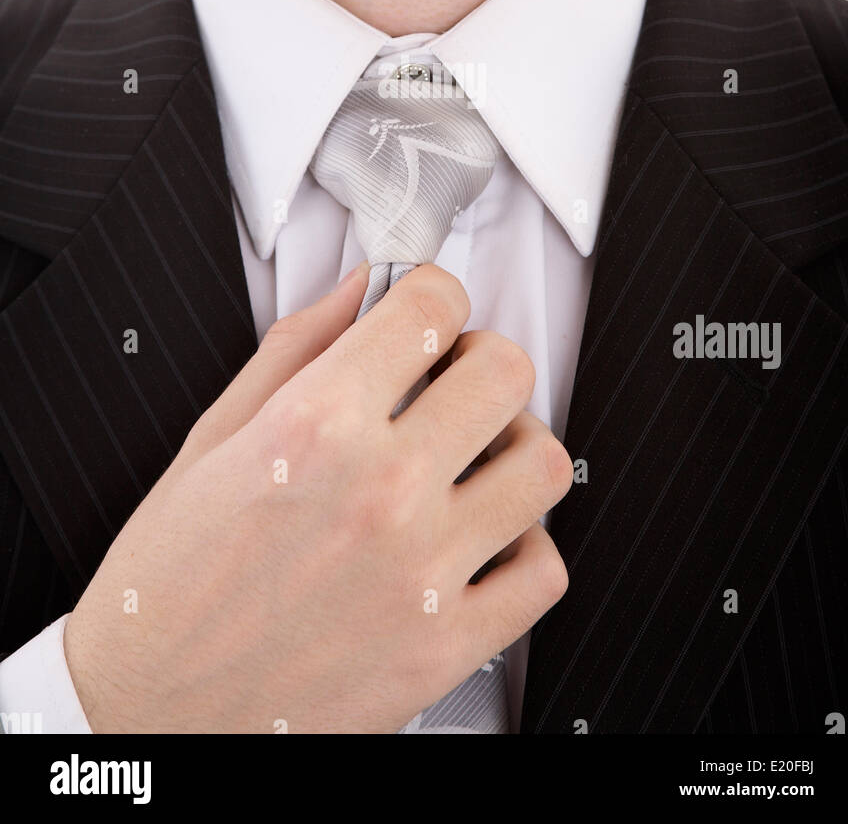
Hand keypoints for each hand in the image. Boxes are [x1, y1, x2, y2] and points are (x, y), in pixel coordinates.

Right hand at [64, 263, 572, 732]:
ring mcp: (422, 572)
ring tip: (475, 457)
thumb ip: (295, 349)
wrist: (145, 714)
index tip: (428, 312)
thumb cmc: (166, 587)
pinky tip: (481, 538)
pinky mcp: (446, 648)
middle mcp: (379, 490)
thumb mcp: (211, 441)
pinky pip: (543, 571)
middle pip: (505, 371)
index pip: (432, 307)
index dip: (433, 295)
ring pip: (544, 464)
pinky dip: (524, 546)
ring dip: (515, 446)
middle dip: (480, 359)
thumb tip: (358, 291)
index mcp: (315, 426)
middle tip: (451, 379)